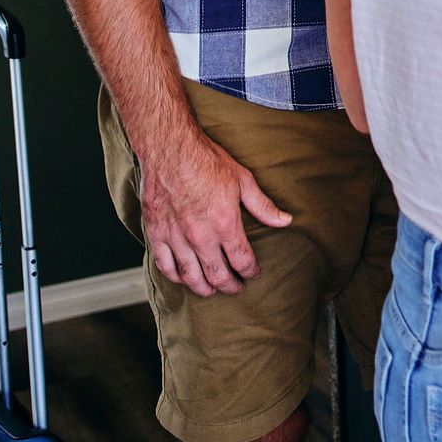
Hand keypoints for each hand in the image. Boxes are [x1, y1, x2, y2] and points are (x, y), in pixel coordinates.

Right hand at [135, 129, 291, 296]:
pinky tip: (184, 278)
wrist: (170, 150)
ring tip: (212, 290)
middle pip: (217, 274)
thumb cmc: (207, 162)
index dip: (250, 271)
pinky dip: (175, 277)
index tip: (253, 273)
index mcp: (225, 223)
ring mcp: (176, 237)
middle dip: (229, 285)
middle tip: (236, 288)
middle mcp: (200, 236)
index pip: (241, 259)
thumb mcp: (243, 180)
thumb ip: (263, 206)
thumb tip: (285, 220)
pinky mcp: (156, 234)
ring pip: (190, 275)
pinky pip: (165, 265)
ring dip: (203, 288)